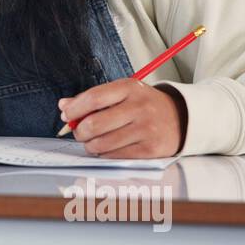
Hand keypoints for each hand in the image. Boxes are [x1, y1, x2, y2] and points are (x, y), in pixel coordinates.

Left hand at [57, 78, 186, 158]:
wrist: (181, 118)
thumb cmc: (143, 105)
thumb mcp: (122, 93)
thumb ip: (92, 98)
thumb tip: (63, 106)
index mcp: (129, 88)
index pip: (93, 98)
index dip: (74, 109)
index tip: (66, 115)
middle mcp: (139, 107)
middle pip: (94, 124)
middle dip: (79, 132)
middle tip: (79, 133)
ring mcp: (146, 129)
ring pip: (102, 144)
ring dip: (90, 146)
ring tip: (93, 142)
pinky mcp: (151, 149)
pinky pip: (115, 156)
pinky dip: (105, 155)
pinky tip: (108, 149)